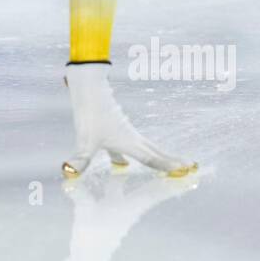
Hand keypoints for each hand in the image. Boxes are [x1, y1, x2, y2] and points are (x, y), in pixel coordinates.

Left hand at [63, 63, 196, 176]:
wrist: (89, 88)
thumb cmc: (89, 113)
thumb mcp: (85, 140)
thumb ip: (80, 159)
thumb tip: (69, 172)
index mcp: (129, 142)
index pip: (151, 158)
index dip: (166, 166)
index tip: (183, 171)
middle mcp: (131, 137)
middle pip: (155, 152)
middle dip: (171, 160)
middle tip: (190, 166)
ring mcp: (124, 132)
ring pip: (145, 148)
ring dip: (157, 157)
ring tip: (167, 164)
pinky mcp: (115, 128)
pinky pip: (129, 146)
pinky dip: (132, 155)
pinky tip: (121, 163)